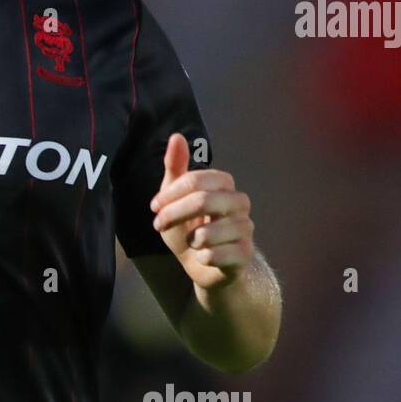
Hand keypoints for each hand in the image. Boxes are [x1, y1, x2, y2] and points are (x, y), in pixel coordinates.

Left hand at [149, 133, 254, 289]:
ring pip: (209, 232)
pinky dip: (201, 257)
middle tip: (159, 224)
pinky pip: (216, 255)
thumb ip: (176, 168)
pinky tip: (204, 256)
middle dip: (174, 215)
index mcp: (224, 185)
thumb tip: (176, 136)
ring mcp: (245, 228)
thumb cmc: (189, 227)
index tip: (154, 206)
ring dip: (189, 240)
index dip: (170, 194)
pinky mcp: (245, 254)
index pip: (196, 180)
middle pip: (203, 201)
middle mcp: (239, 202)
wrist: (204, 265)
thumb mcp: (176, 198)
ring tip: (190, 242)